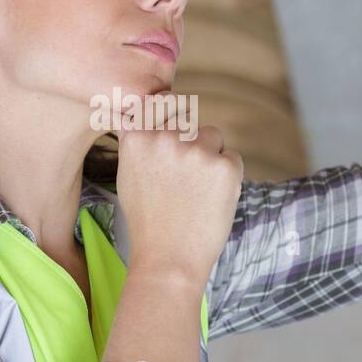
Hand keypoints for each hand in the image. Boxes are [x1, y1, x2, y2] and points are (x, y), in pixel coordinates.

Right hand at [114, 93, 242, 289]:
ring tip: (197, 192)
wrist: (169, 259)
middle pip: (189, 119)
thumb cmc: (148, 222)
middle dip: (191, 140)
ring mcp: (197, 150)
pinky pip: (233, 158)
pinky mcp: (225, 166)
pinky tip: (211, 201)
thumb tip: (145, 113)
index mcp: (138, 137)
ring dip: (210, 157)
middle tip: (184, 177)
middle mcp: (166, 137)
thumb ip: (138, 140)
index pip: (161, 101)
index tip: (171, 130)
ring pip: (213, 136)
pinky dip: (228, 177)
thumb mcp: (128, 174)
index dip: (169, 113)